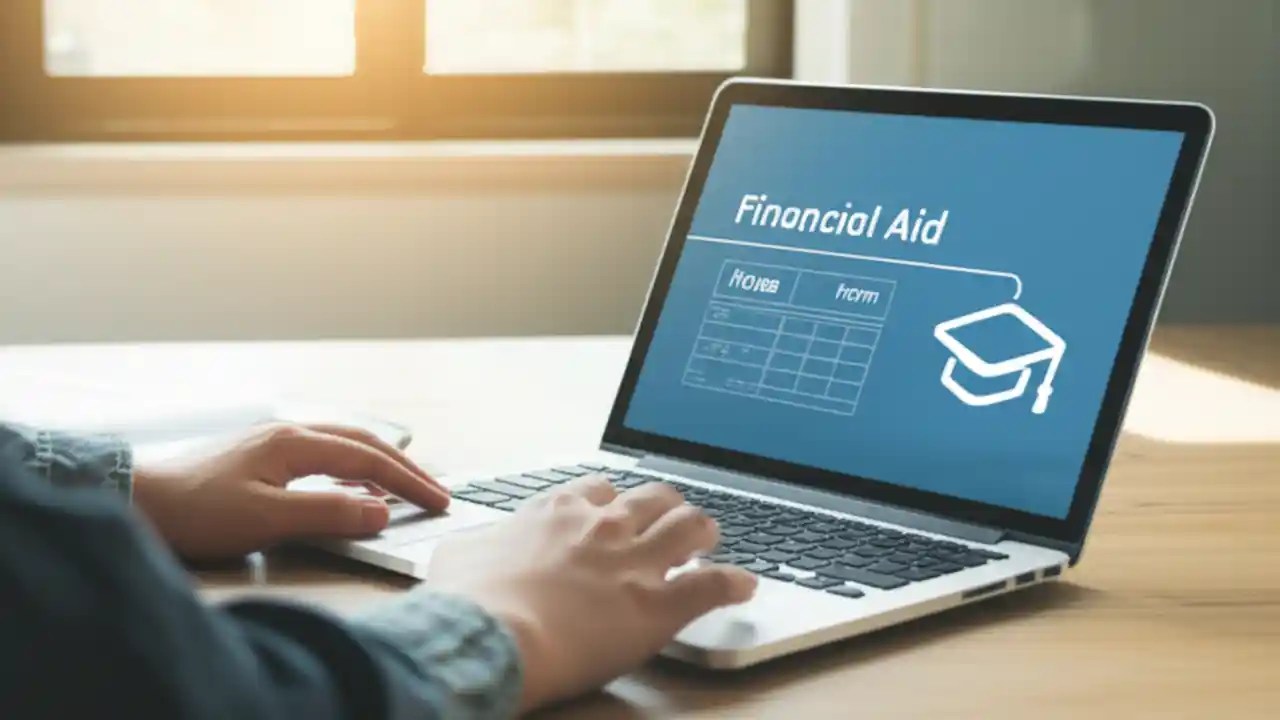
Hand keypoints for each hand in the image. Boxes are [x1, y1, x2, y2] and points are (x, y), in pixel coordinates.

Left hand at [132, 423, 448, 559]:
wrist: (135, 503)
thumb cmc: (195, 512)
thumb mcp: (267, 519)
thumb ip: (328, 514)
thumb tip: (381, 511)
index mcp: (294, 442)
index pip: (368, 459)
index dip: (408, 482)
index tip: (439, 502)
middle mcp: (286, 434)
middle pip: (362, 444)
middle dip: (404, 468)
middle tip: (437, 492)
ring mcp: (270, 443)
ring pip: (342, 447)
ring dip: (379, 466)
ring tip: (405, 487)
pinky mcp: (257, 459)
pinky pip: (321, 458)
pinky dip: (351, 472)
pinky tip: (351, 491)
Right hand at [427, 475, 756, 711]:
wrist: (489, 634)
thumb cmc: (466, 601)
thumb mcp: (458, 556)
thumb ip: (476, 545)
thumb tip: (470, 549)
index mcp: (556, 512)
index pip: (596, 491)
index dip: (609, 503)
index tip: (612, 513)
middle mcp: (602, 526)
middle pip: (652, 498)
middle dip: (665, 507)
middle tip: (669, 522)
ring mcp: (634, 562)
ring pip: (690, 526)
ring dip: (702, 531)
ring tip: (708, 539)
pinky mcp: (657, 605)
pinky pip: (712, 585)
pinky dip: (733, 584)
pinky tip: (744, 586)